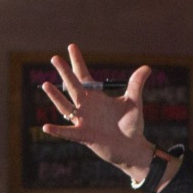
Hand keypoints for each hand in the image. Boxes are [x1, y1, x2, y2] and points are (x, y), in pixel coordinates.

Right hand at [40, 44, 156, 182]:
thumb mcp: (134, 103)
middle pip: (73, 86)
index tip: (71, 47)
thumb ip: (136, 85)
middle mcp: (86, 106)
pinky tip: (46, 127)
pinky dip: (57, 130)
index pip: (84, 76)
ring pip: (66, 106)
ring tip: (46, 85)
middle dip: (65, 73)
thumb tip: (147, 67)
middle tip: (55, 58)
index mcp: (96, 97)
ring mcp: (83, 120)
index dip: (78, 62)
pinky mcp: (84, 136)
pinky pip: (68, 133)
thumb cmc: (131, 124)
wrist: (131, 146)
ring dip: (56, 97)